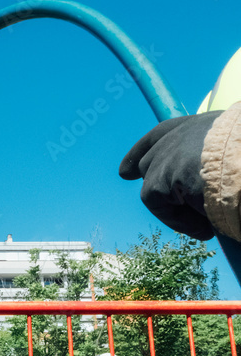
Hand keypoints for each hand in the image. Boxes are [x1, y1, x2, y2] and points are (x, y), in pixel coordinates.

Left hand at [119, 113, 220, 239]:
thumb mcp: (237, 154)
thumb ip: (214, 161)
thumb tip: (206, 188)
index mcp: (204, 125)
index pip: (164, 132)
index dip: (144, 150)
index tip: (126, 171)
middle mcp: (181, 135)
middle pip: (151, 159)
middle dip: (148, 178)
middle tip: (155, 198)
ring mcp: (169, 154)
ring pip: (154, 187)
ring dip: (177, 210)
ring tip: (208, 224)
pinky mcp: (161, 178)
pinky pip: (156, 203)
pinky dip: (178, 221)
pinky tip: (205, 229)